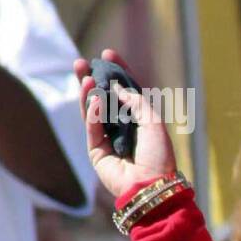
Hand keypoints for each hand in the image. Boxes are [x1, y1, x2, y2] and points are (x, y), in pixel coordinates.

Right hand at [74, 48, 177, 200]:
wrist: (151, 186)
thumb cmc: (158, 156)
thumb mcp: (153, 122)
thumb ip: (136, 102)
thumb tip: (117, 88)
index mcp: (140, 119)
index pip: (125, 91)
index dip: (116, 73)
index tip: (107, 54)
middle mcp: (123, 127)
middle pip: (104, 98)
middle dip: (93, 79)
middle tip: (82, 61)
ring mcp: (108, 138)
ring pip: (93, 110)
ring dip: (87, 92)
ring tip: (83, 74)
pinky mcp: (96, 151)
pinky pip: (92, 127)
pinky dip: (92, 112)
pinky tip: (93, 98)